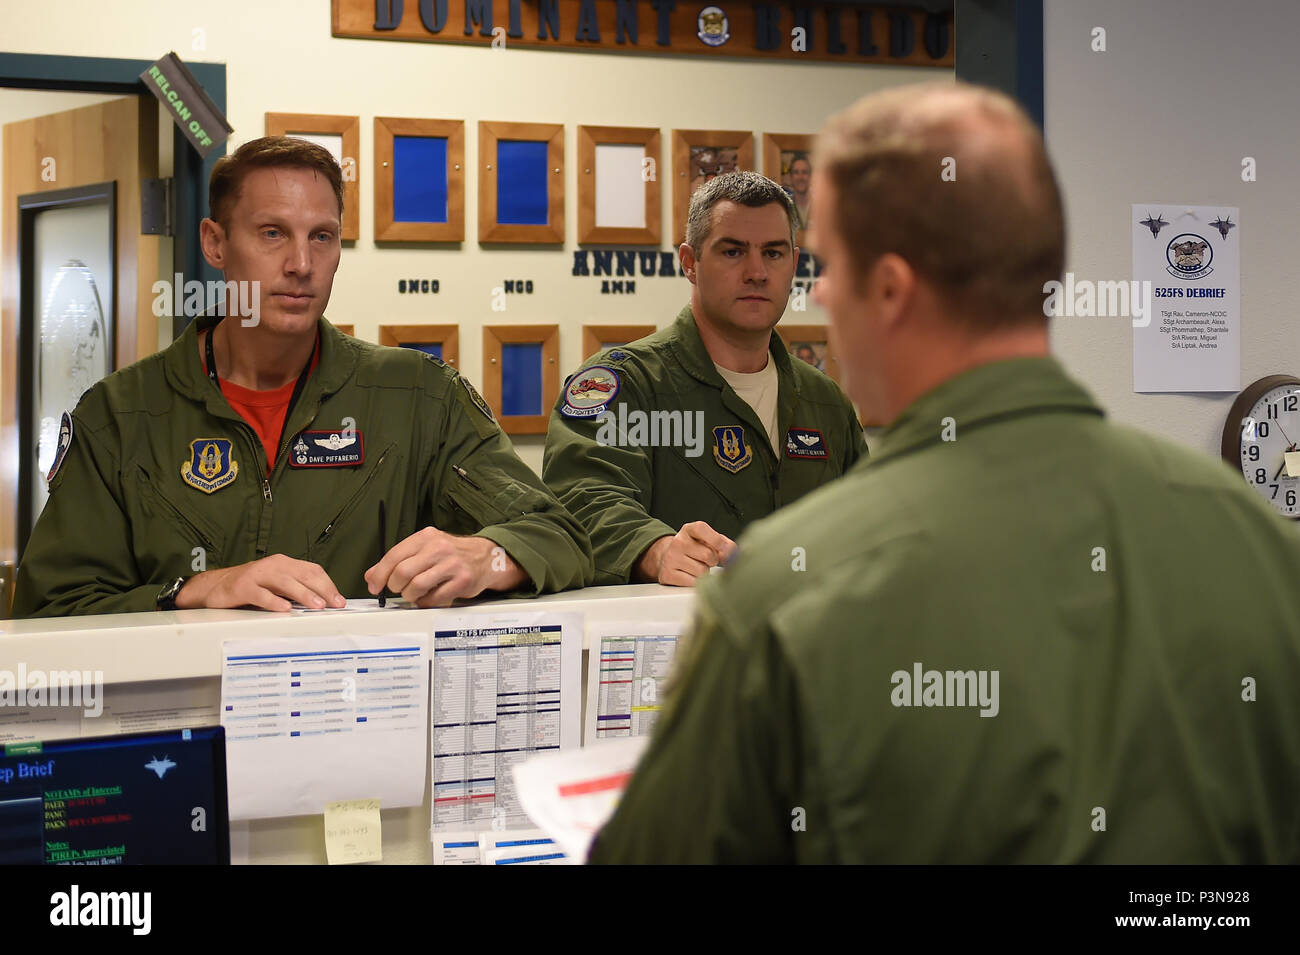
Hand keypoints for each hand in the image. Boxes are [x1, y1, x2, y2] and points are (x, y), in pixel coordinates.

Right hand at [175, 554, 344, 611]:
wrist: (216, 586)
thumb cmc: (251, 586)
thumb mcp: (277, 585)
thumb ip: (297, 589)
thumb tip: (324, 602)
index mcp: (284, 564)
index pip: (312, 571)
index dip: (328, 585)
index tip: (339, 600)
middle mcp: (273, 566)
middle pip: (303, 575)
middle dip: (322, 590)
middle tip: (334, 604)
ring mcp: (257, 575)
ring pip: (285, 582)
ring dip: (303, 594)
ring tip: (316, 605)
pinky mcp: (242, 587)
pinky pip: (260, 594)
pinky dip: (274, 601)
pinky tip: (284, 608)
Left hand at [364, 527, 526, 606]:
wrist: (486, 557)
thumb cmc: (451, 555)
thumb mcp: (424, 550)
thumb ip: (398, 561)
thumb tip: (371, 576)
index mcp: (426, 537)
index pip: (394, 555)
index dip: (380, 574)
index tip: (374, 586)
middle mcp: (439, 547)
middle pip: (402, 572)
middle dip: (395, 586)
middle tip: (399, 590)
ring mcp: (452, 564)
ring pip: (417, 587)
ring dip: (410, 596)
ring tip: (415, 594)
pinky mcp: (462, 580)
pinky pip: (435, 598)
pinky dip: (427, 602)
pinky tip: (430, 597)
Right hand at [635, 522, 736, 586]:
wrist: (670, 558)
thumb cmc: (695, 549)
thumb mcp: (709, 540)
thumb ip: (725, 544)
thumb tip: (733, 554)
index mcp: (689, 530)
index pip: (701, 528)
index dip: (716, 540)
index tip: (723, 549)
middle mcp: (678, 541)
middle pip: (707, 555)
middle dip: (712, 561)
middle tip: (707, 560)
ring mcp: (671, 558)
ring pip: (701, 571)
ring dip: (704, 573)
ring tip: (697, 567)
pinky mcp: (668, 574)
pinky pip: (692, 583)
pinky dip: (696, 582)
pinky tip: (690, 575)